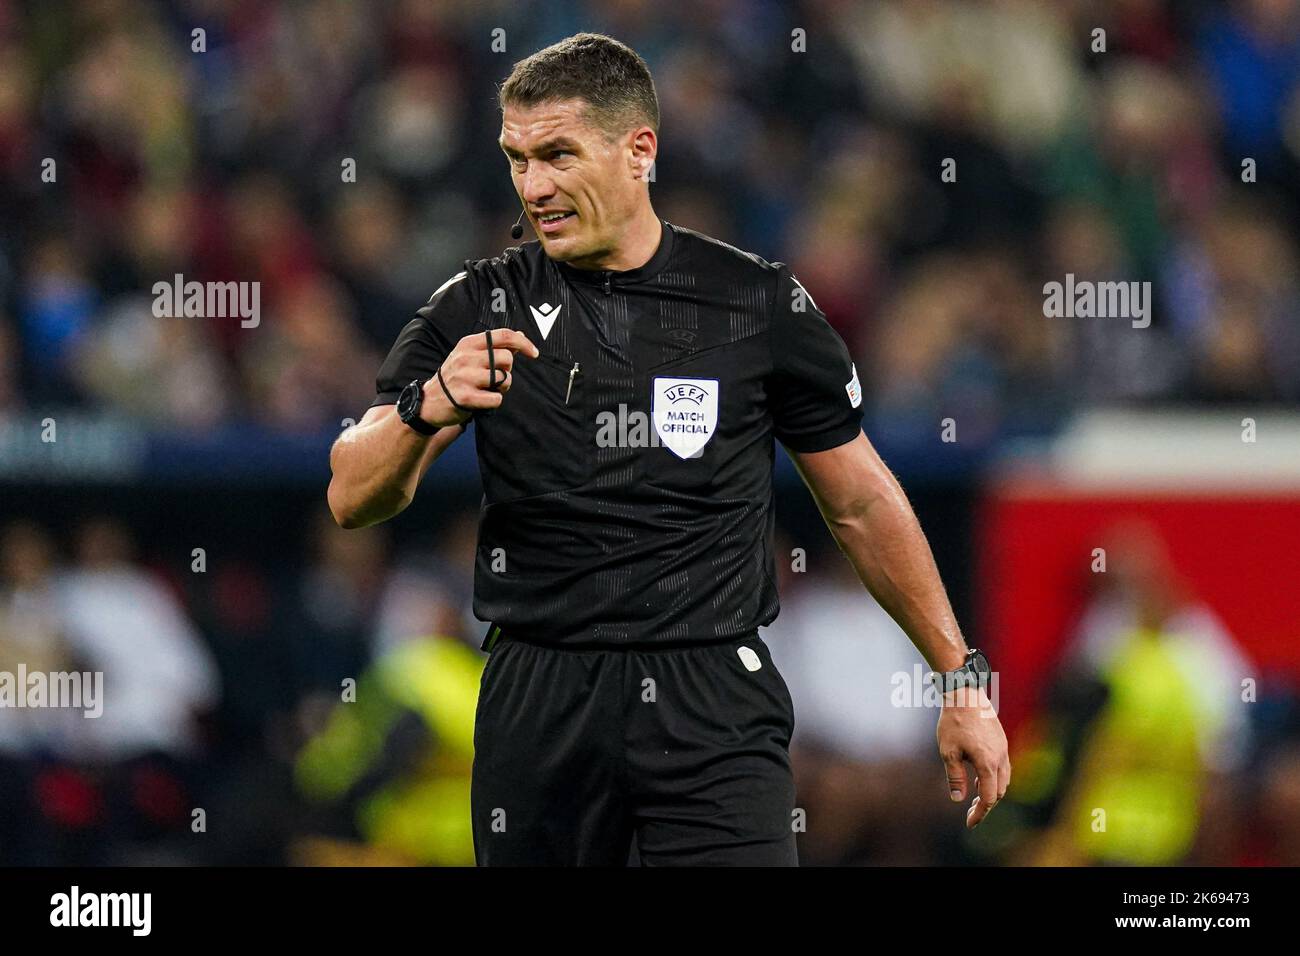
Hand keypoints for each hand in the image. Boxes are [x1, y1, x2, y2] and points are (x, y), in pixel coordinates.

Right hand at [422, 329, 539, 426]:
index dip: (523, 343)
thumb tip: (521, 336)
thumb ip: (495, 347)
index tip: (534, 353)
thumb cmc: (456, 378)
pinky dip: (494, 402)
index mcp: (468, 344)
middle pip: (507, 358)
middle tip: (496, 378)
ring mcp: (464, 377)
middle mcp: (466, 357)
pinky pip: (497, 399)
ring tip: (488, 389)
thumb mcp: (471, 357)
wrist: (429, 402)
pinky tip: (481, 401)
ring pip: (504, 378)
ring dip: (502, 387)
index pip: (503, 335)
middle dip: (508, 370)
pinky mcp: (465, 397)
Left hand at [936, 685, 1009, 827]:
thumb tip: (958, 799)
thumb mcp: (948, 751)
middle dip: (986, 805)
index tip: (970, 823)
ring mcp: (1003, 749)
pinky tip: (978, 777)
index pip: (988, 797)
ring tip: (973, 797)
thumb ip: (955, 777)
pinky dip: (993, 778)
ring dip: (991, 792)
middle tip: (970, 812)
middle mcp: (1000, 758)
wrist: (965, 694)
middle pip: (999, 792)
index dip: (980, 813)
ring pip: (1004, 780)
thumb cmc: (953, 722)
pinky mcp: (1002, 742)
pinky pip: (1003, 768)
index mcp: (987, 763)